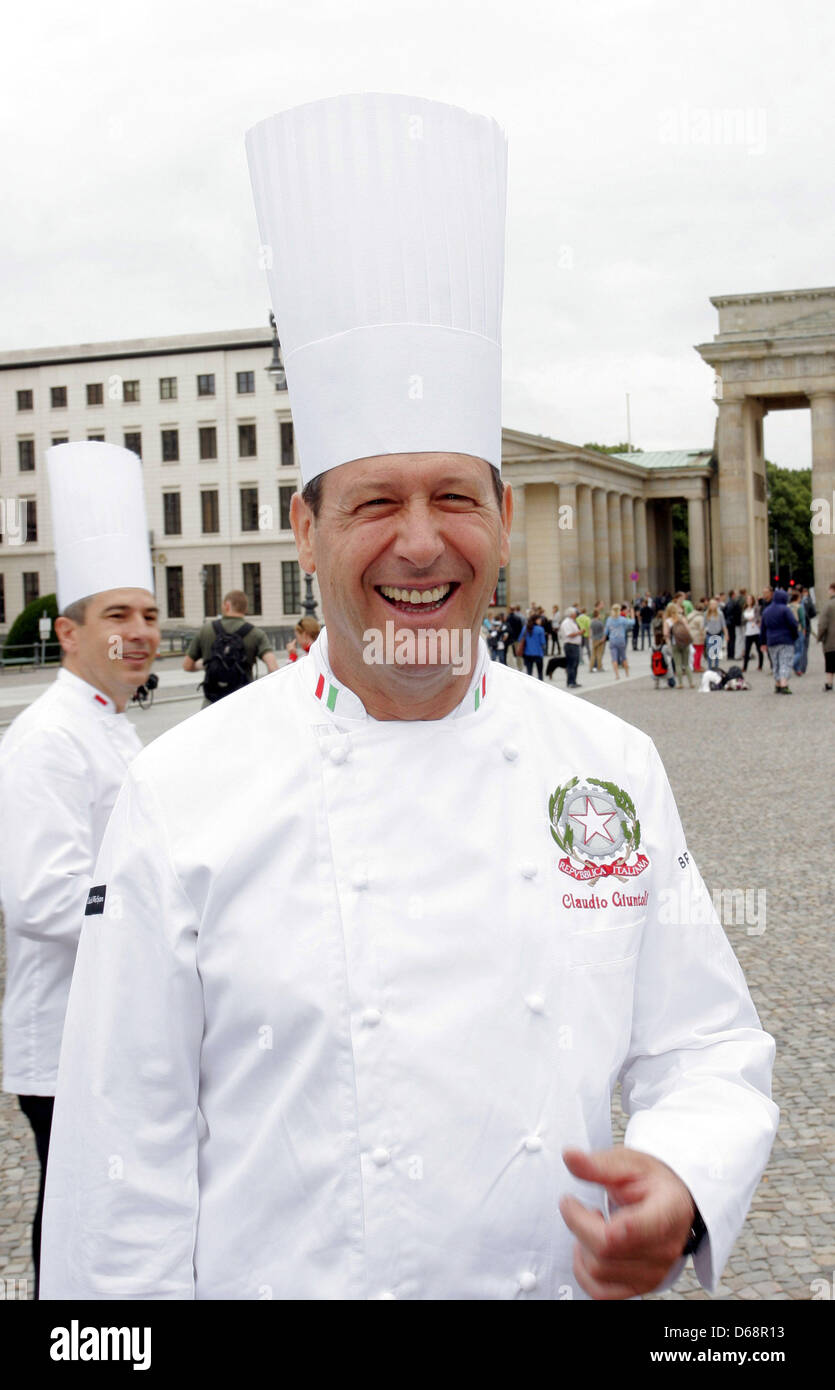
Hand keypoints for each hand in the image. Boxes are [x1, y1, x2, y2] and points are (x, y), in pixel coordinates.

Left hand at [559, 1146, 695, 1298]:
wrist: (670, 1201)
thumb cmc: (651, 1181)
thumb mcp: (628, 1162)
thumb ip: (598, 1165)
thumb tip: (570, 1156)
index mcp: (669, 1211)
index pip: (632, 1230)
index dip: (595, 1224)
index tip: (570, 1201)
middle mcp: (666, 1247)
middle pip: (605, 1251)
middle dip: (578, 1224)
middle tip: (577, 1205)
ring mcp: (655, 1272)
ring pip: (598, 1272)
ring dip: (581, 1246)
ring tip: (591, 1223)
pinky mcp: (641, 1287)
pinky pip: (601, 1293)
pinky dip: (584, 1272)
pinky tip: (589, 1248)